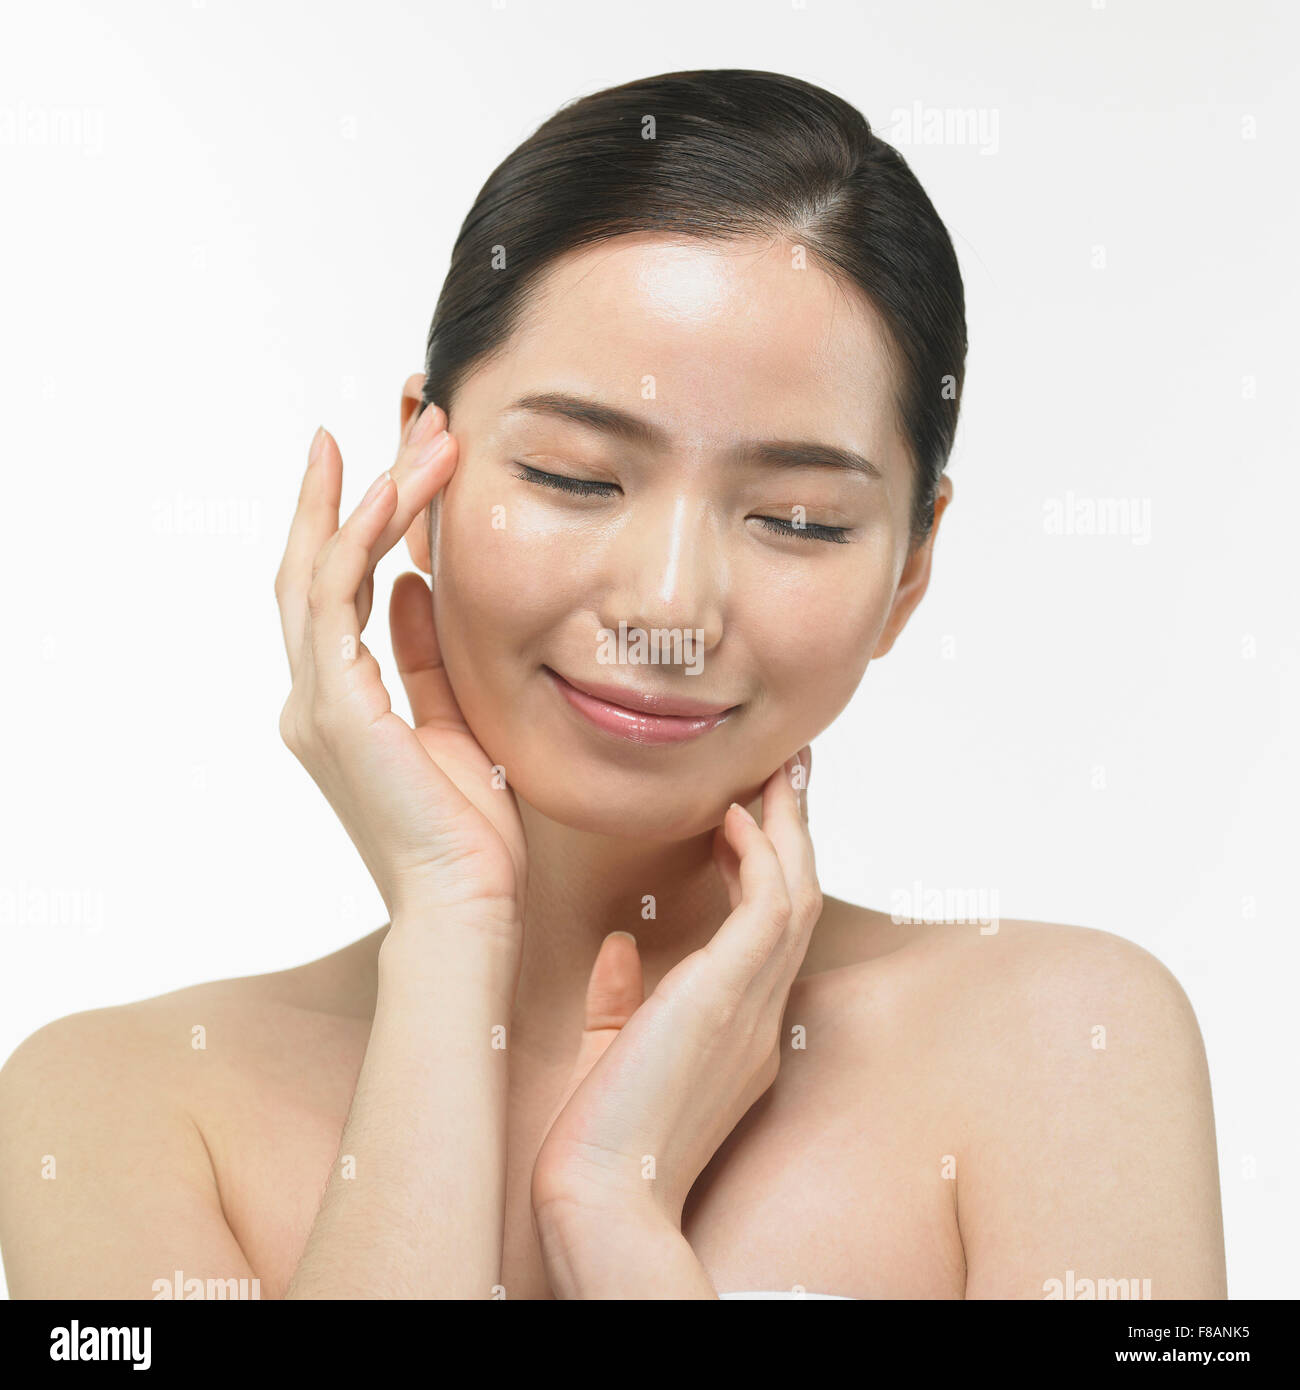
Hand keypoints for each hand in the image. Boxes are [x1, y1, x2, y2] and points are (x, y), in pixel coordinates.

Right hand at [274, 401, 525, 928]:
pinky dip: (360, 538)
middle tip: (397, 421)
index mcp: (340, 706)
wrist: (468, 902)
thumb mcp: (454, 721)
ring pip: (320, 568)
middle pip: (313, 567)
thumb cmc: (470, 831)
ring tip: (424, 436)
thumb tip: (417, 587)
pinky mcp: (333, 706)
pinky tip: (398, 492)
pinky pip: (336, 598)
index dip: (353, 523)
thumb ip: (425, 656)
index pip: (335, 594)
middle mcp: (313, 698)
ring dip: (371, 495)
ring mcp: (315, 701)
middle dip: (350, 489)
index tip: (385, 463)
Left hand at [530, 747, 817, 1235]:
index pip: (768, 934)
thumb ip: (622, 1000)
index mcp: (739, 1032)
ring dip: (787, 828)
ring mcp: (755, 1008)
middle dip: (794, 834)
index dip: (768, 870)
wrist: (600, 1200)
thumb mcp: (615, 1054)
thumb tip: (620, 947)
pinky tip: (734, 816)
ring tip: (775, 773)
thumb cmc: (600, 1140)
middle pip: (797, 901)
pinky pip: (768, 905)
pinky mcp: (729, 997)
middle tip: (787, 774)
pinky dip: (759, 854)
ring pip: (795, 894)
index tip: (752, 819)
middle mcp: (762, 1015)